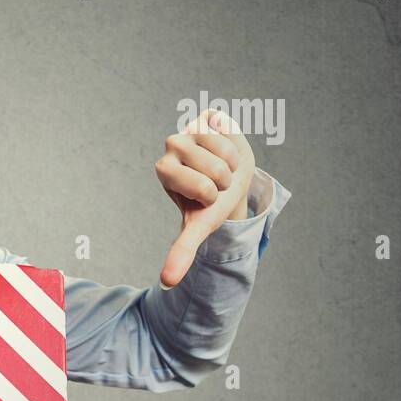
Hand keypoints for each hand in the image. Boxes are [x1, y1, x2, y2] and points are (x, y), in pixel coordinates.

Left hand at [155, 108, 255, 286]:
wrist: (229, 178)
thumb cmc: (210, 202)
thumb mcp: (199, 225)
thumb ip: (182, 251)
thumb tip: (165, 283)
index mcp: (164, 170)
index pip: (202, 186)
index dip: (212, 195)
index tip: (206, 196)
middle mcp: (171, 146)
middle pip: (214, 168)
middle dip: (225, 179)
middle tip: (217, 180)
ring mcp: (188, 128)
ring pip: (224, 148)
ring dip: (233, 162)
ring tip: (222, 165)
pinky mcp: (207, 116)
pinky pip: (229, 128)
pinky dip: (236, 141)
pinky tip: (224, 146)